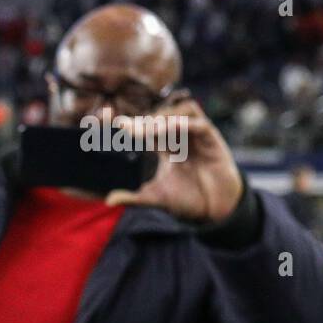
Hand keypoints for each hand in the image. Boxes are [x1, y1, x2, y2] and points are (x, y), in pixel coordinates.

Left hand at [103, 99, 243, 223]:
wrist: (215, 210)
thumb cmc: (188, 199)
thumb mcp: (155, 198)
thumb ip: (132, 198)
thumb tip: (108, 200)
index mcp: (166, 147)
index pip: (147, 128)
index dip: (133, 124)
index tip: (116, 125)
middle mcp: (181, 137)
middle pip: (162, 117)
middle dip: (144, 121)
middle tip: (128, 129)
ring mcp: (197, 137)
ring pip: (181, 112)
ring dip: (164, 118)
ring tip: (149, 129)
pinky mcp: (213, 140)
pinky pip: (200, 124)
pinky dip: (185, 124)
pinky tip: (172, 129)